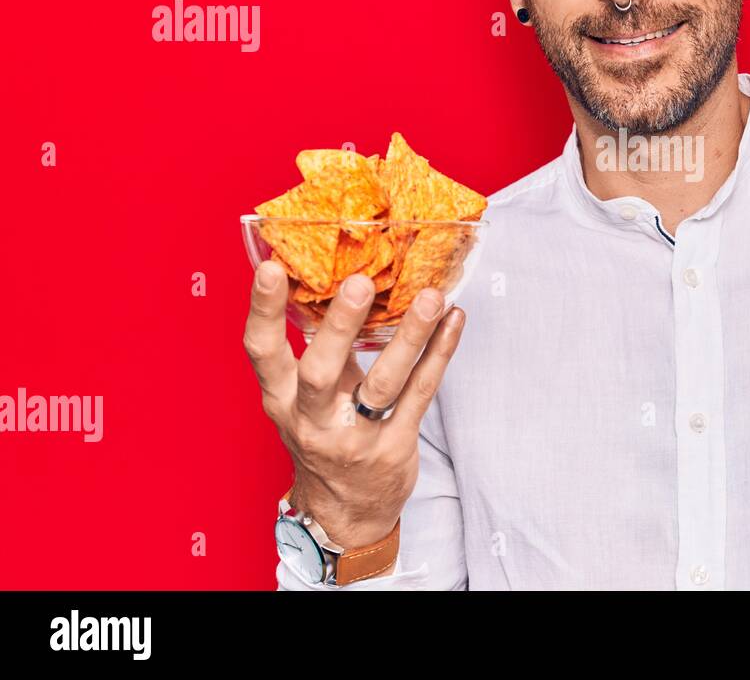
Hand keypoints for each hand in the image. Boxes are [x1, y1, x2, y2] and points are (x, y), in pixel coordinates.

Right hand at [243, 260, 465, 546]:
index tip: (269, 268)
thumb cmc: (324, 437)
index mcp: (281, 400)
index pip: (263, 353)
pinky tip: (454, 320)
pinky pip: (421, 393)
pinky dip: (440, 353)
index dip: (263, 311)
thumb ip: (317, 348)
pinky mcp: (396, 445)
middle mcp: (314, 420)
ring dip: (410, 336)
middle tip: (359, 282)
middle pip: (320, 372)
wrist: (344, 513)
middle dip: (340, 327)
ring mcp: (357, 436)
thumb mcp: (303, 400)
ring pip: (383, 383)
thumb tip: (335, 278)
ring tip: (432, 297)